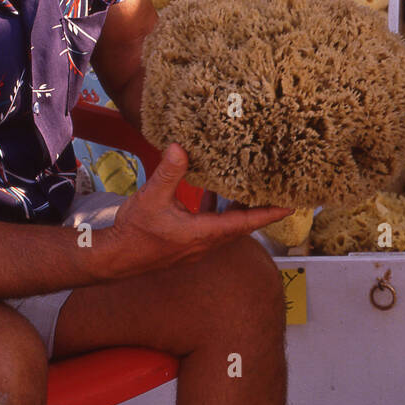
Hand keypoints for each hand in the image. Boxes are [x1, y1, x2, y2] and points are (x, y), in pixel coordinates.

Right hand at [82, 142, 292, 281]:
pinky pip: (211, 226)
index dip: (269, 213)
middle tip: (278, 193)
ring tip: (251, 189)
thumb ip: (169, 171)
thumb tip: (181, 147)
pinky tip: (211, 192)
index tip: (291, 205)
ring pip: (226, 226)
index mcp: (202, 234)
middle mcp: (205, 243)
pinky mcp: (186, 243)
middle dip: (260, 210)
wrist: (113, 258)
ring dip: (239, 210)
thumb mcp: (151, 197)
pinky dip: (216, 210)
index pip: (245, 223)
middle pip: (242, 226)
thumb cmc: (133, 232)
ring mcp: (196, 246)